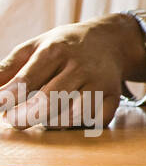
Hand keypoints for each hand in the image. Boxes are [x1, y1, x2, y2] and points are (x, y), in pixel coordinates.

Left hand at [0, 15, 145, 129]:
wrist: (110, 40)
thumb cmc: (63, 47)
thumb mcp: (32, 48)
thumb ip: (6, 70)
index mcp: (55, 50)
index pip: (25, 83)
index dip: (6, 100)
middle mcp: (80, 66)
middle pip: (46, 104)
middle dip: (23, 118)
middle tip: (14, 119)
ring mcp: (100, 82)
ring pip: (69, 118)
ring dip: (50, 122)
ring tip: (45, 113)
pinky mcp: (114, 96)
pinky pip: (92, 123)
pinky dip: (77, 124)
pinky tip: (69, 114)